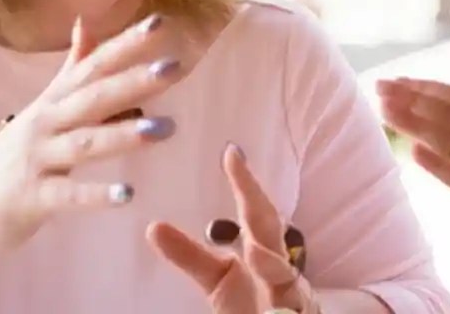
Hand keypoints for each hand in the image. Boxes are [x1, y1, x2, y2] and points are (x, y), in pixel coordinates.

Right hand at [0, 14, 186, 260]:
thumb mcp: (41, 108)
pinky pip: (68, 195)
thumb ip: (71, 68)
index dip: (125, 43)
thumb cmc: (12, 158)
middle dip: (133, 80)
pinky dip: (97, 194)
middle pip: (93, 97)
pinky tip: (128, 194)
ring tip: (165, 128)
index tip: (161, 23)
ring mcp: (37, 159)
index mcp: (53, 101)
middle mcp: (45, 123)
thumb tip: (86, 20)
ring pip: (85, 143)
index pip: (93, 65)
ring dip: (124, 135)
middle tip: (174, 67)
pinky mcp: (33, 198)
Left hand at [147, 145, 317, 313]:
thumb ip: (189, 255)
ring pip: (287, 276)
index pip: (254, 212)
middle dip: (256, 206)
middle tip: (235, 169)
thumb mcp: (216, 278)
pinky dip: (288, 311)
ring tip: (254, 255)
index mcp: (262, 250)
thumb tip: (152, 226)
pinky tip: (276, 311)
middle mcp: (281, 267)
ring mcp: (296, 295)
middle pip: (271, 232)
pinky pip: (297, 311)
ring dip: (273, 266)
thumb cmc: (251, 300)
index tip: (231, 152)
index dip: (244, 183)